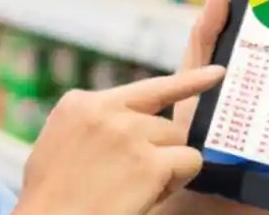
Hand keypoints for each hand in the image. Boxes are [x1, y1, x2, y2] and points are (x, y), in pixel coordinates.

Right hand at [14, 66, 224, 214]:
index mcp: (80, 102)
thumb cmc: (51, 196)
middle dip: (157, 150)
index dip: (185, 83)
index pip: (142, 88)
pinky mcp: (150, 162)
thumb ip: (96, 123)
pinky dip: (177, 181)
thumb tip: (135, 122)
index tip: (217, 73)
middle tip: (130, 179)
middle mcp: (105, 110)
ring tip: (132, 188)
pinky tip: (148, 194)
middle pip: (162, 122)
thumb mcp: (61, 142)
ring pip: (178, 140)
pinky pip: (189, 162)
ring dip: (167, 166)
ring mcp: (129, 133)